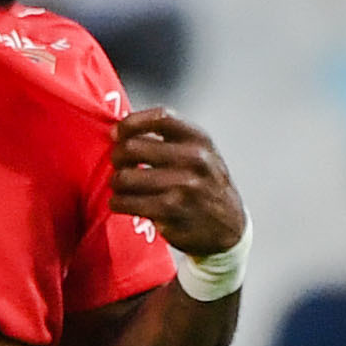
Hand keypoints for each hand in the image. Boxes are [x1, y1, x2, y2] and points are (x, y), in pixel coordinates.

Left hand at [109, 107, 245, 256]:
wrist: (230, 227)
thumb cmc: (207, 185)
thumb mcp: (202, 153)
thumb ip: (170, 138)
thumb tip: (121, 130)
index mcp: (200, 140)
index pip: (160, 117)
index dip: (131, 122)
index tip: (118, 133)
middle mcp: (194, 160)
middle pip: (132, 147)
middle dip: (117, 157)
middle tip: (119, 165)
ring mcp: (183, 187)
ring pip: (125, 177)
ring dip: (116, 183)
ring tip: (121, 187)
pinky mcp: (171, 212)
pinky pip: (126, 202)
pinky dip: (118, 203)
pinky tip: (122, 204)